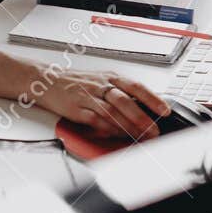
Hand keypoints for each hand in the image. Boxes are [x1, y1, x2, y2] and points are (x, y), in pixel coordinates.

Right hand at [34, 70, 170, 138]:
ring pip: (111, 111)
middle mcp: (100, 85)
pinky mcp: (75, 109)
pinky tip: (116, 135)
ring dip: (127, 126)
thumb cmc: (76, 82)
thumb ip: (121, 92)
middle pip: (124, 100)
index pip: (135, 86)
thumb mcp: (101, 80)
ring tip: (139, 136)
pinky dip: (107, 128)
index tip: (165, 110)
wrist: (46, 80)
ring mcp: (87, 97)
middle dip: (142, 117)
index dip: (152, 98)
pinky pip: (95, 120)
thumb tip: (144, 107)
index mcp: (110, 76)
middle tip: (154, 130)